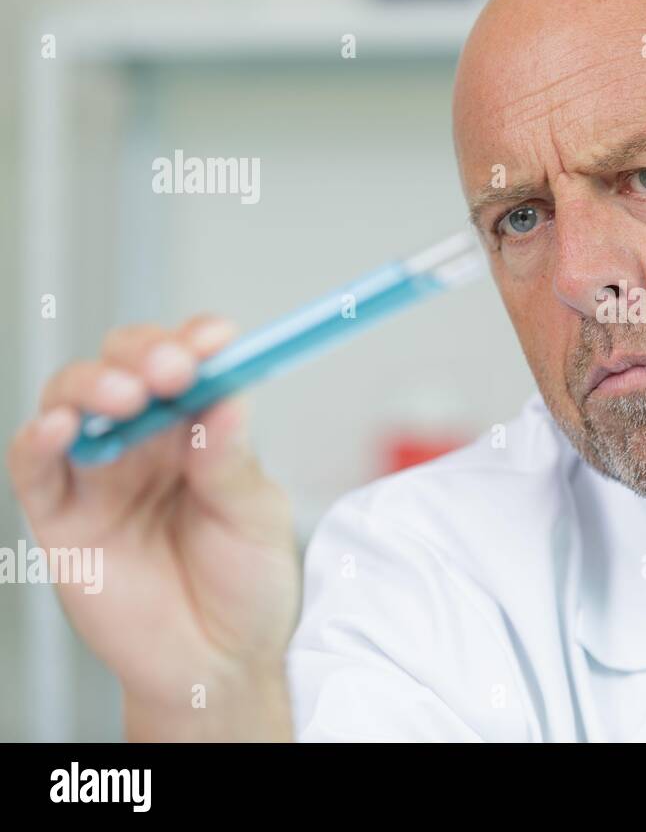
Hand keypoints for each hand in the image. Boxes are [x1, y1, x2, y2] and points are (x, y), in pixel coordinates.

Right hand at [6, 316, 299, 739]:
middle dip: (145, 353)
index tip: (219, 336)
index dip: (196, 340)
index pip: (189, 363)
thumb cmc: (247, 584)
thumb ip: (232, 463)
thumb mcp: (257, 518)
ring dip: (94, 384)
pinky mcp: (60, 517)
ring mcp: (99, 474)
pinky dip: (38, 440)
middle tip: (174, 368)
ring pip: (73, 400)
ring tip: (128, 395)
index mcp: (200, 428)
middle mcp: (146, 440)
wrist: (219, 663)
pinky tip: (59, 426)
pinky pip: (35, 468)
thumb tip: (226, 397)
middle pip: (125, 365)